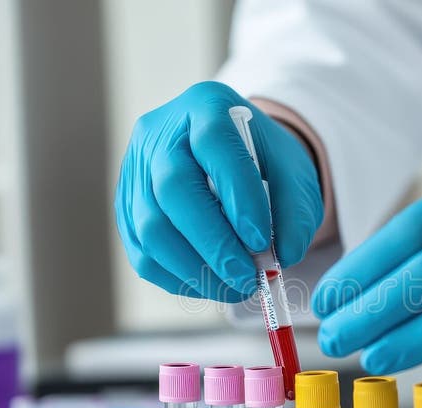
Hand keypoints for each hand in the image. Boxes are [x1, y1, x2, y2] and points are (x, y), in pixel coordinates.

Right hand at [115, 81, 321, 300]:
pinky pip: (141, 251)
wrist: (228, 157)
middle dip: (213, 242)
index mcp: (205, 106)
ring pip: (150, 226)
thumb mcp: (293, 173)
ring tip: (234, 287)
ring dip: (195, 268)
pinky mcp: (125, 206)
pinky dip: (176, 278)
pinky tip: (209, 284)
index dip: (237, 195)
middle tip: (247, 276)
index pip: (214, 144)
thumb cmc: (262, 162)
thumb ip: (295, 211)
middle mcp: (160, 132)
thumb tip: (282, 256)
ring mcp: (135, 169)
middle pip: (173, 187)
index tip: (261, 240)